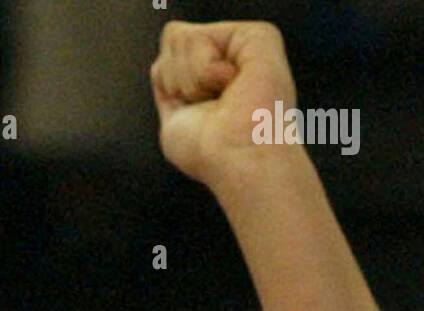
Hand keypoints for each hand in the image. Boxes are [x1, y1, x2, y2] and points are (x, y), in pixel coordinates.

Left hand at [150, 21, 298, 191]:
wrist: (237, 161)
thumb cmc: (211, 154)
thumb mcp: (174, 120)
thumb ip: (167, 82)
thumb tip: (166, 54)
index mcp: (215, 77)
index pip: (168, 59)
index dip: (171, 88)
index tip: (200, 116)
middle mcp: (232, 57)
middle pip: (172, 41)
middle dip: (179, 81)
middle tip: (212, 106)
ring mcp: (245, 45)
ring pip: (180, 38)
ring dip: (192, 81)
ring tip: (224, 100)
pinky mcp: (257, 36)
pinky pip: (198, 38)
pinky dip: (203, 71)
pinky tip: (231, 86)